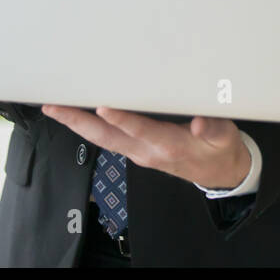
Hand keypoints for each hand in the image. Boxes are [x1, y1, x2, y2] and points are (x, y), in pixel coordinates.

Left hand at [41, 106, 250, 189]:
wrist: (219, 173)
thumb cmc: (219, 150)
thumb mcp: (225, 138)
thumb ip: (213, 129)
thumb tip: (199, 122)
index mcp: (168, 144)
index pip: (140, 130)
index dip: (122, 118)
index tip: (103, 106)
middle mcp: (146, 150)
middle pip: (106, 137)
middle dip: (78, 122)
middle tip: (54, 106)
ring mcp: (138, 152)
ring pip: (102, 138)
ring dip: (76, 124)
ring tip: (54, 108)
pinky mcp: (136, 150)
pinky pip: (107, 139)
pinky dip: (88, 127)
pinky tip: (76, 116)